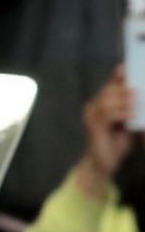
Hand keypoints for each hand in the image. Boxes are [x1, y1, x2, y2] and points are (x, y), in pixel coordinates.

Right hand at [78, 65, 134, 198]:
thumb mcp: (128, 120)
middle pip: (109, 90)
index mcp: (101, 103)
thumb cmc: (117, 142)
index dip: (120, 75)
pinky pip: (108, 115)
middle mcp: (93, 107)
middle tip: (140, 91)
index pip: (111, 84)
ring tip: (139, 104)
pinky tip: (133, 116)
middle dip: (126, 89)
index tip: (129, 68)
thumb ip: (132, 106)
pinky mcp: (93, 127)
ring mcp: (91, 117)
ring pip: (108, 100)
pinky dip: (122, 114)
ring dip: (126, 101)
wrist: (103, 163)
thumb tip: (142, 94)